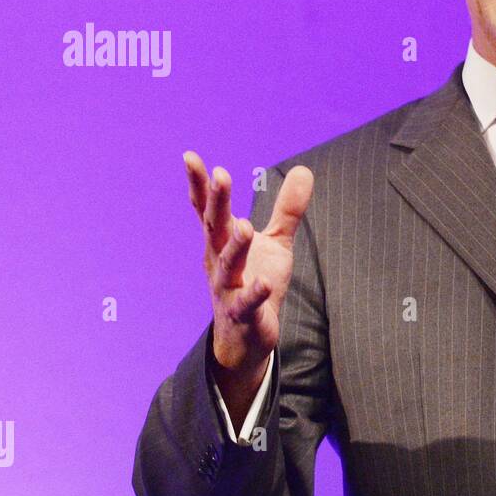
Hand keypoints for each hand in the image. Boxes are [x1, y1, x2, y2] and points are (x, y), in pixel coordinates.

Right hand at [184, 152, 313, 390]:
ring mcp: (229, 289)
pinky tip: (265, 282)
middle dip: (217, 203)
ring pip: (228, 266)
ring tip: (244, 225)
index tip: (190, 157)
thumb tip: (305, 169)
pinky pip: (248, 304)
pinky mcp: (245, 315)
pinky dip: (255, 293)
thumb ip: (287, 210)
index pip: (207, 210)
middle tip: (221, 175)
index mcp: (221, 243)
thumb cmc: (256, 282)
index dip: (199, 184)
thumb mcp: (276, 243)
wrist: (246, 338)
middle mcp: (219, 263)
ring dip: (235, 246)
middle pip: (215, 229)